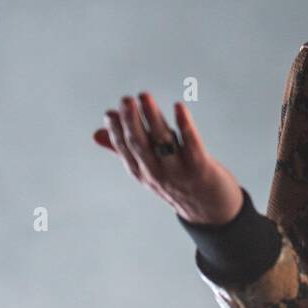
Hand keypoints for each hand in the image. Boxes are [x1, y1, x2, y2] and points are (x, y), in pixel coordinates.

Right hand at [93, 92, 243, 225]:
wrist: (211, 210)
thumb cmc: (177, 181)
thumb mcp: (149, 168)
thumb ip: (125, 149)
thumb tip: (96, 133)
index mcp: (142, 173)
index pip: (125, 149)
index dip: (117, 131)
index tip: (111, 112)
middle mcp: (157, 174)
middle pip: (140, 144)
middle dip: (131, 121)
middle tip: (126, 100)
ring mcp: (179, 171)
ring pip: (163, 140)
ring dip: (152, 117)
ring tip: (144, 97)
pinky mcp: (201, 168)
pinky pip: (191, 143)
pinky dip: (184, 124)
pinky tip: (179, 107)